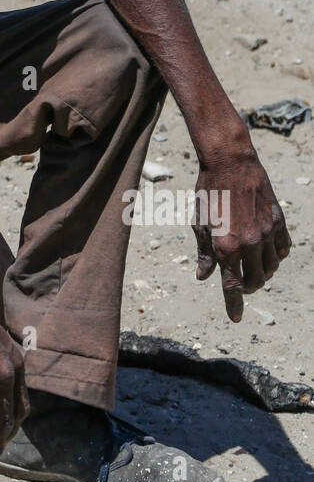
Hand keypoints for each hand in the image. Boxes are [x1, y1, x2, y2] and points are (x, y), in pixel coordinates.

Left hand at [191, 146, 291, 321]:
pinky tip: (267, 252)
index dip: (234, 306)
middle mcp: (249, 243)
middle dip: (247, 288)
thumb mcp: (199, 224)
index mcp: (225, 246)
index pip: (232, 287)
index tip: (235, 318)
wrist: (230, 163)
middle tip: (240, 282)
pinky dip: (276, 256)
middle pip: (255, 281)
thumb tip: (203, 276)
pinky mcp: (278, 222)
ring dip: (262, 273)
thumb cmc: (209, 192)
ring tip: (252, 266)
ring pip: (271, 268)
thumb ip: (204, 253)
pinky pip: (283, 249)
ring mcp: (267, 233)